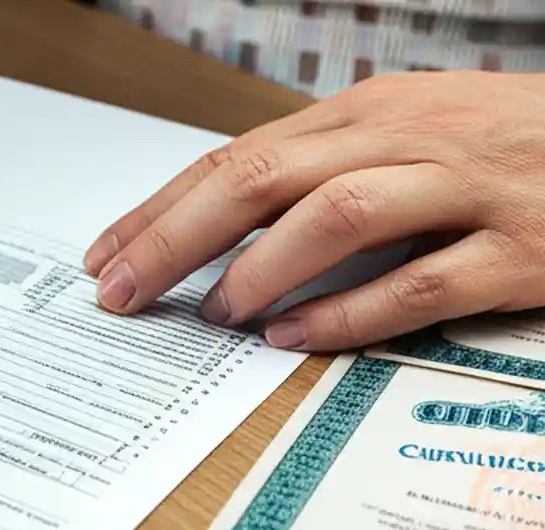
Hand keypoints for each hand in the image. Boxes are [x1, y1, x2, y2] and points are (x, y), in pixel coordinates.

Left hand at [83, 71, 544, 351]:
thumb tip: (222, 221)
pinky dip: (347, 313)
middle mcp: (406, 140)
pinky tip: (293, 336)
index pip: (237, 157)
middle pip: (265, 179)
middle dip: (177, 236)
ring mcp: (464, 192)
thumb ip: (323, 168)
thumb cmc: (502, 144)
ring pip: (338, 217)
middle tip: (120, 291)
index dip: (162, 209)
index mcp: (367, 113)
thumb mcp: (405, 132)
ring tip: (212, 311)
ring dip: (261, 267)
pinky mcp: (517, 251)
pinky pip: (419, 284)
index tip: (106, 256)